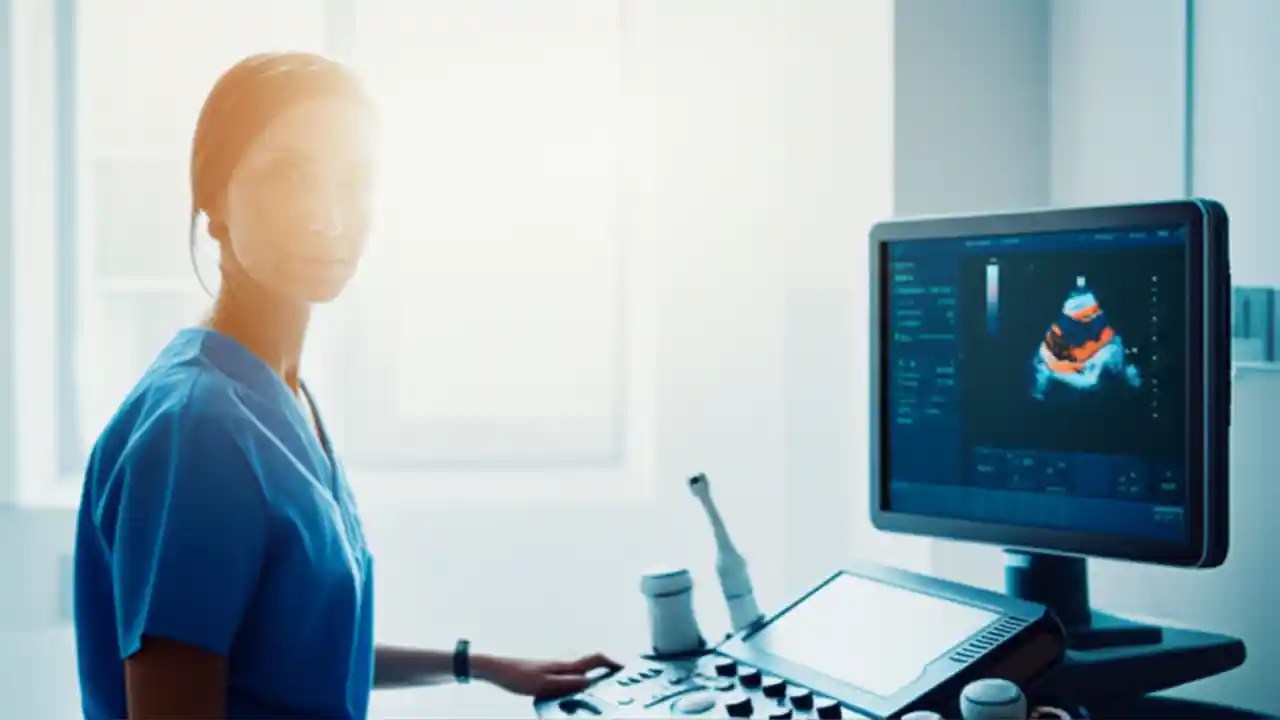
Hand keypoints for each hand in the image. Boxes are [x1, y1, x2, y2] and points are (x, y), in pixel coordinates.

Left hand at [472, 652, 622, 698]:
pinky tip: (578, 689)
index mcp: (566, 665)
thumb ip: (567, 683)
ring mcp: (556, 666)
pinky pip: (572, 674)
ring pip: (583, 667)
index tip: (629, 667)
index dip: (614, 661)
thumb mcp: (544, 684)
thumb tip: (590, 683)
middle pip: (593, 661)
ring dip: (597, 672)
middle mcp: (564, 663)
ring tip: (607, 684)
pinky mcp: (547, 672)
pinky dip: (582, 678)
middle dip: (610, 666)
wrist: (495, 669)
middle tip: (623, 676)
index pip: (597, 658)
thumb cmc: (517, 676)